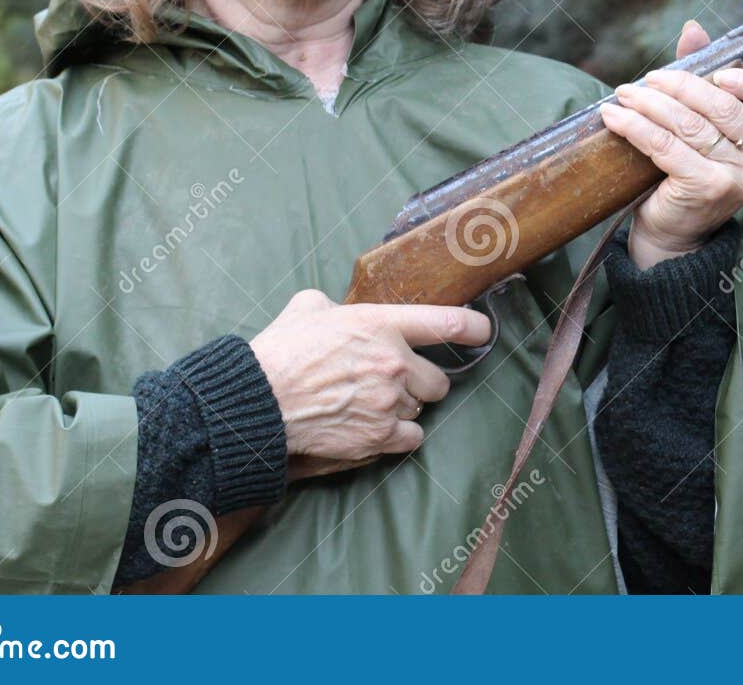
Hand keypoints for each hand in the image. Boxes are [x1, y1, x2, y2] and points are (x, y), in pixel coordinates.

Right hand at [248, 289, 491, 480]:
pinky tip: (376, 428)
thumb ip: (334, 305)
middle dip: (421, 382)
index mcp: (382, 324)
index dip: (474, 327)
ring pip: (421, 408)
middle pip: (439, 379)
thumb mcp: (307, 308)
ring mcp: (390, 402)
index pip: (447, 322)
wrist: (258, 402)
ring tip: (370, 405)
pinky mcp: (380, 436)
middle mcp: (395, 362)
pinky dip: (398, 436)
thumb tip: (337, 310)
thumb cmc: (279, 353)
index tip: (484, 331)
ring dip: (404, 408)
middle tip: (394, 383)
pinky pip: (411, 437)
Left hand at [598, 18, 742, 268]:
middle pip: (726, 108)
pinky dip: (636, 127)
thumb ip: (707, 76)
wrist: (675, 229)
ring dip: (650, 103)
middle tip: (649, 79)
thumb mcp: (708, 122)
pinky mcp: (708, 188)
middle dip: (681, 86)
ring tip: (624, 93)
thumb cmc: (695, 167)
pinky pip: (666, 146)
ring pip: (691, 125)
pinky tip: (615, 117)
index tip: (720, 73)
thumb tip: (693, 29)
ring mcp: (741, 178)